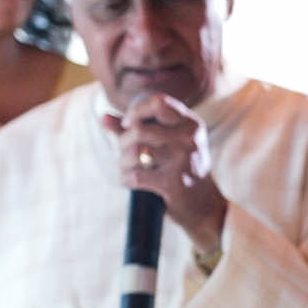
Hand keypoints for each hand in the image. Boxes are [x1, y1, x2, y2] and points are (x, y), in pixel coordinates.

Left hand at [105, 93, 226, 252]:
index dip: (136, 111)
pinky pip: (135, 176)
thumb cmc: (180, 168)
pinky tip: (132, 182)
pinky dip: (127, 179)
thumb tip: (104, 118)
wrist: (204, 205)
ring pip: (135, 153)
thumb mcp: (165, 142)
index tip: (128, 124)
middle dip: (123, 142)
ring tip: (129, 168)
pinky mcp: (175, 183)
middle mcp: (190, 138)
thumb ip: (135, 128)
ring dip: (123, 162)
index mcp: (190, 123)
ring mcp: (184, 161)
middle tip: (126, 153)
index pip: (157, 103)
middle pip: (139, 130)